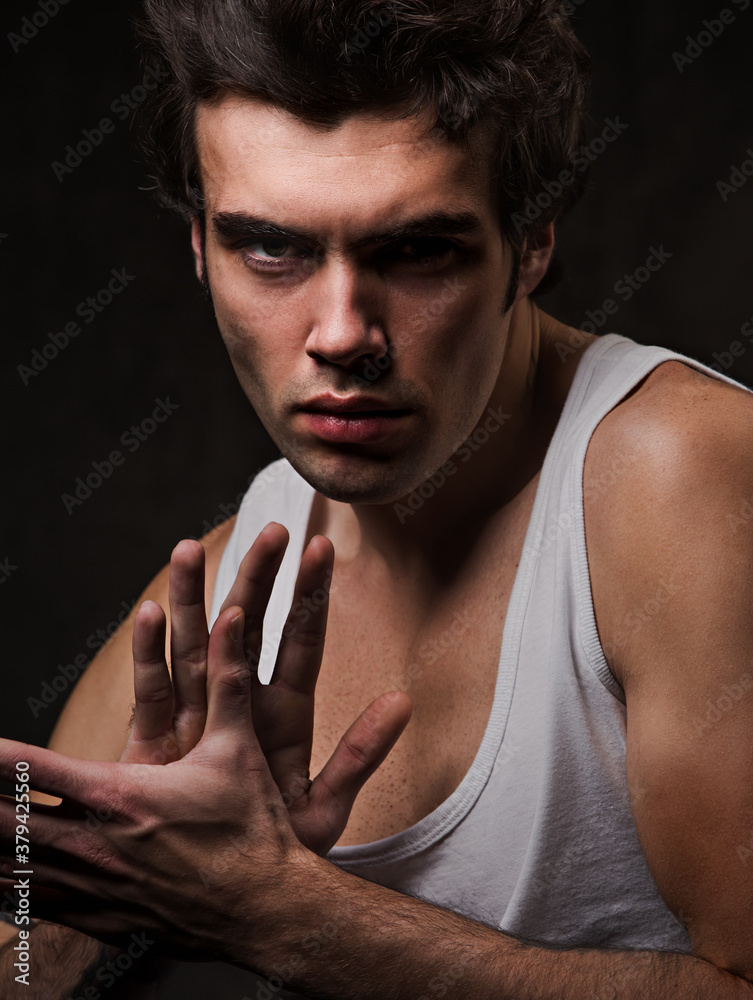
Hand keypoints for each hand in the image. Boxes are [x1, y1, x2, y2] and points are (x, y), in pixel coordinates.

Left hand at [0, 602, 325, 959]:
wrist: (267, 909)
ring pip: (12, 869)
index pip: (30, 769)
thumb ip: (228, 677)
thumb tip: (232, 620)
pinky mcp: (103, 919)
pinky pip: (36, 906)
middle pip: (5, 823)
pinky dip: (7, 890)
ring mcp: (94, 887)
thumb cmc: (251, 829)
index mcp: (119, 796)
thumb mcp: (237, 746)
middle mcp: (95, 843)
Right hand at [120, 523, 412, 853]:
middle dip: (257, 579)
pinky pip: (152, 690)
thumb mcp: (323, 808)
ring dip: (193, 598)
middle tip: (271, 529)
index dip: (309, 597)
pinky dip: (149, 652)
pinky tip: (150, 611)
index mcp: (284, 716)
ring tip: (190, 549)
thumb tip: (405, 701)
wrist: (216, 894)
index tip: (321, 548)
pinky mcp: (155, 743)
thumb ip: (359, 755)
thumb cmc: (270, 851)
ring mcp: (196, 718)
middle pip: (248, 629)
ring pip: (194, 644)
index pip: (300, 644)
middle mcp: (239, 705)